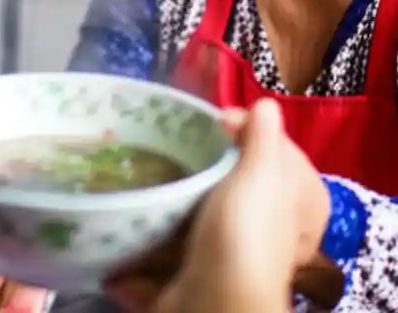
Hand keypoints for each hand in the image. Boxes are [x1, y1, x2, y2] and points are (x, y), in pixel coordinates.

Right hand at [107, 99, 332, 311]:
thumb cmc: (243, 233)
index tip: (210, 122)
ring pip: (181, 235)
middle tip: (159, 150)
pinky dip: (131, 264)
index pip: (267, 161)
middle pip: (219, 197)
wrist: (213, 304)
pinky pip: (151, 272)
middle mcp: (252, 240)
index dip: (243, 138)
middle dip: (188, 179)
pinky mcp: (181, 290)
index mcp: (282, 209)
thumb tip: (264, 105)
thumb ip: (261, 138)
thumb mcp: (260, 174)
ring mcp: (216, 267)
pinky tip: (115, 232)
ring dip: (154, 220)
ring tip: (129, 186)